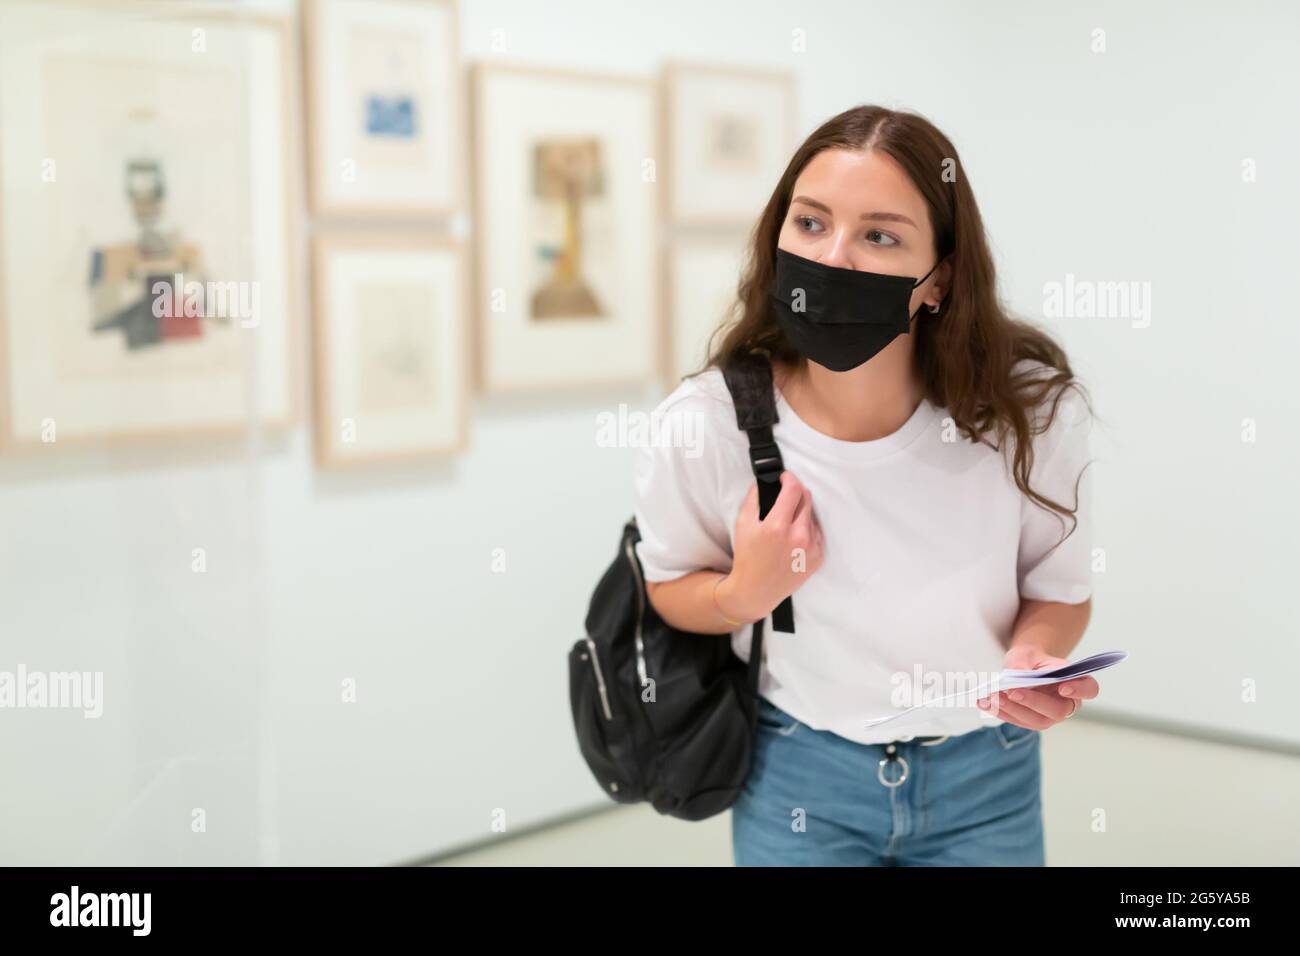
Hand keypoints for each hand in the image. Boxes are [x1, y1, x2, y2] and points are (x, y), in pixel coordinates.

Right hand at [717, 471, 824, 622]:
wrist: (757, 590)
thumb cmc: (747, 557)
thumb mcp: (743, 524)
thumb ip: (754, 498)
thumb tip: (766, 481)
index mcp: (777, 527)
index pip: (794, 489)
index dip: (789, 478)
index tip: (784, 478)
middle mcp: (798, 537)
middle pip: (807, 498)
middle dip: (795, 492)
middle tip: (785, 496)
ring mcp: (812, 548)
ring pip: (812, 515)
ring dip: (801, 511)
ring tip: (786, 522)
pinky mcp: (819, 557)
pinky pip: (817, 532)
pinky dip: (807, 528)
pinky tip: (793, 537)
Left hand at [975, 643, 1099, 729]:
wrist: (1023, 666)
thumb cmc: (1030, 659)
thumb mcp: (1026, 654)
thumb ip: (1023, 662)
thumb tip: (1016, 674)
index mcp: (1074, 681)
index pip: (1089, 689)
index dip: (1080, 690)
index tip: (1063, 686)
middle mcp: (1066, 703)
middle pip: (1057, 710)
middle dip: (1033, 702)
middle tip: (1012, 691)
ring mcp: (1049, 716)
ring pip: (1036, 721)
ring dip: (1013, 710)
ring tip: (992, 697)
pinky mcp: (1031, 721)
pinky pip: (1018, 721)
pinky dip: (1000, 712)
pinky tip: (984, 702)